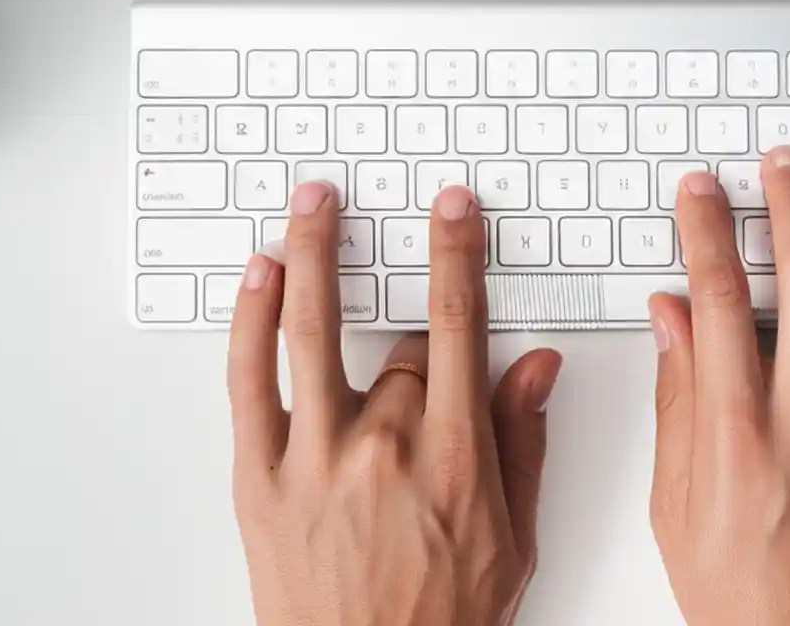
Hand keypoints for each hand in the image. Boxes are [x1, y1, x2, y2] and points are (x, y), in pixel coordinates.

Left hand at [226, 182, 561, 625]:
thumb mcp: (513, 537)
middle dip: (419, 335)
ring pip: (313, 330)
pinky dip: (253, 319)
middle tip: (423, 356)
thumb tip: (538, 365)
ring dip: (313, 254)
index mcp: (455, 456)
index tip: (454, 210)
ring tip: (313, 205)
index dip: (457, 255)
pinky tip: (262, 275)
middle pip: (404, 344)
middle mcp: (385, 446)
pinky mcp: (262, 478)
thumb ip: (523, 441)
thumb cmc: (443, 618)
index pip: (459, 326)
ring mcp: (316, 458)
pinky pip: (250, 380)